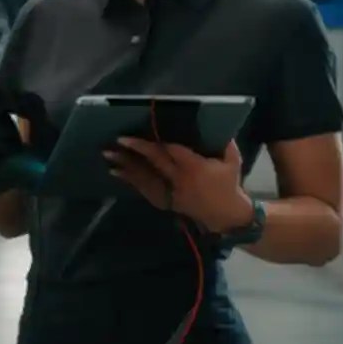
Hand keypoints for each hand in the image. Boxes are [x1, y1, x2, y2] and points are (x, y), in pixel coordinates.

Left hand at [106, 138, 253, 233]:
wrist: (225, 216)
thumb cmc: (228, 185)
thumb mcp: (233, 162)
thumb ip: (226, 144)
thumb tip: (220, 128)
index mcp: (194, 167)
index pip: (169, 152)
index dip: (152, 144)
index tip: (138, 136)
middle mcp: (179, 179)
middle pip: (153, 163)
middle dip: (134, 152)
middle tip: (117, 142)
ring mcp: (171, 192)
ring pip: (145, 178)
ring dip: (126, 167)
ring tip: (109, 157)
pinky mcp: (166, 202)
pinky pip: (146, 190)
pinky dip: (131, 182)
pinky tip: (118, 174)